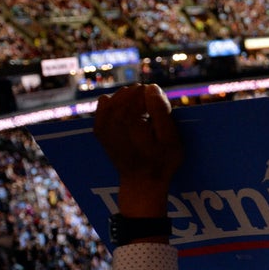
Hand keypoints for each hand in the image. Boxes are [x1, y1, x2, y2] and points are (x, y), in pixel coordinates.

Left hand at [93, 84, 182, 216]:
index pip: (146, 91)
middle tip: (153, 121)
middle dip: (144, 100)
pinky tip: (126, 118)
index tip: (162, 118)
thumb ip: (161, 110)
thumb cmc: (161, 161)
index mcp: (129, 117)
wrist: (141, 182)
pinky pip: (105, 103)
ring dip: (132, 102)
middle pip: (131, 91)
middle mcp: (111, 116)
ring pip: (118, 95)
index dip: (158, 101)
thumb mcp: (170, 138)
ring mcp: (102, 122)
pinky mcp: (98, 127)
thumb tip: (151, 87)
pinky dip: (117, 106)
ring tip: (142, 120)